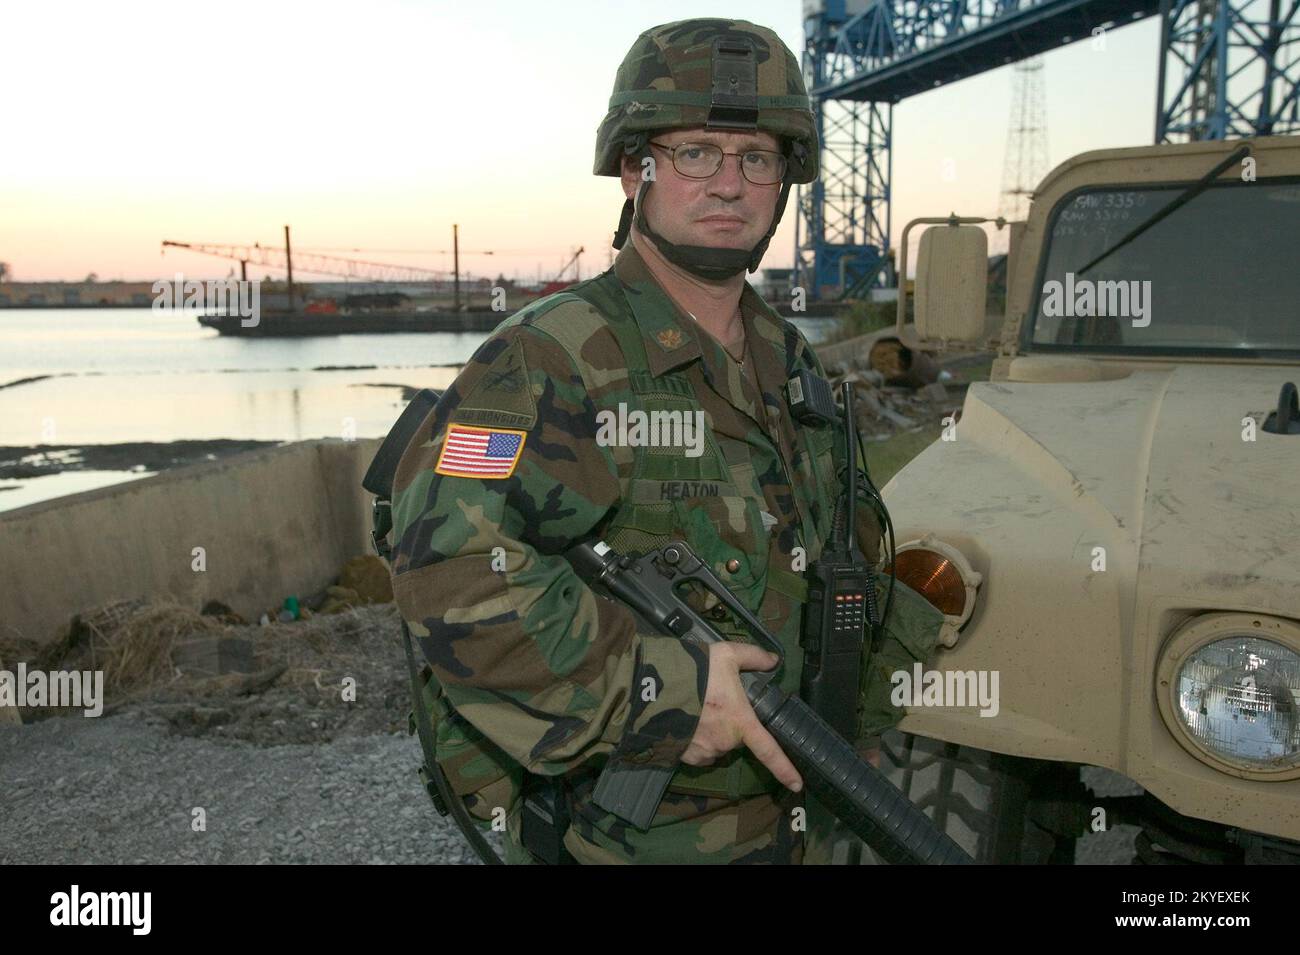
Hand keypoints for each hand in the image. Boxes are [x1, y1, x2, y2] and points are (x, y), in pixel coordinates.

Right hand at [681, 642, 803, 792]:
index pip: (769, 750)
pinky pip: (698, 752)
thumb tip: (774, 660)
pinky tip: (686, 723)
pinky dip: (695, 740)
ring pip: (716, 745)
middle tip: (715, 701)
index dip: (784, 769)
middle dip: (730, 723)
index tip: (797, 785)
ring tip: (696, 710)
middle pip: (735, 737)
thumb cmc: (697, 671)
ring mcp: (704, 751)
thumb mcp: (728, 654)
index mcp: (741, 722)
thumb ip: (753, 657)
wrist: (655, 686)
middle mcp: (726, 742)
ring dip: (712, 732)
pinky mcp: (685, 755)